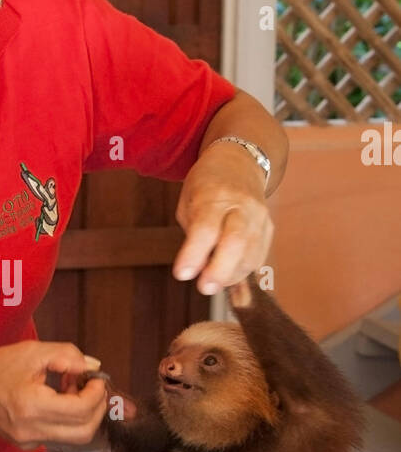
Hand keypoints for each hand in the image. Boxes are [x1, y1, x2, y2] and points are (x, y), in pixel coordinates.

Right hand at [0, 340, 117, 448]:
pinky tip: (57, 398)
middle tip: (92, 386)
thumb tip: (93, 366)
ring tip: (71, 389)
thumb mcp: (31, 352)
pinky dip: (68, 419)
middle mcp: (32, 431)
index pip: (82, 410)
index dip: (97, 393)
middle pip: (85, 432)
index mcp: (32, 406)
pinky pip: (60, 436)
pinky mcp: (27, 445)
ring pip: (75, 438)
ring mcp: (29, 442)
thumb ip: (66, 356)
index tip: (95, 377)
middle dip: (97, 408)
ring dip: (84, 414)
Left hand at [172, 143, 272, 293]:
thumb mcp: (188, 202)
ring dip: (230, 275)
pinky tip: (228, 273)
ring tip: (213, 280)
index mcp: (214, 195)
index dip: (194, 254)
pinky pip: (259, 256)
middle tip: (205, 288)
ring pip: (251, 254)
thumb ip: (192, 235)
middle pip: (236, 241)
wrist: (241, 162)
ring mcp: (259, 216)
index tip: (182, 274)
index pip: (205, 228)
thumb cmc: (206, 186)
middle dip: (220, 270)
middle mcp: (241, 205)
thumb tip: (197, 271)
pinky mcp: (269, 227)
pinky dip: (242, 270)